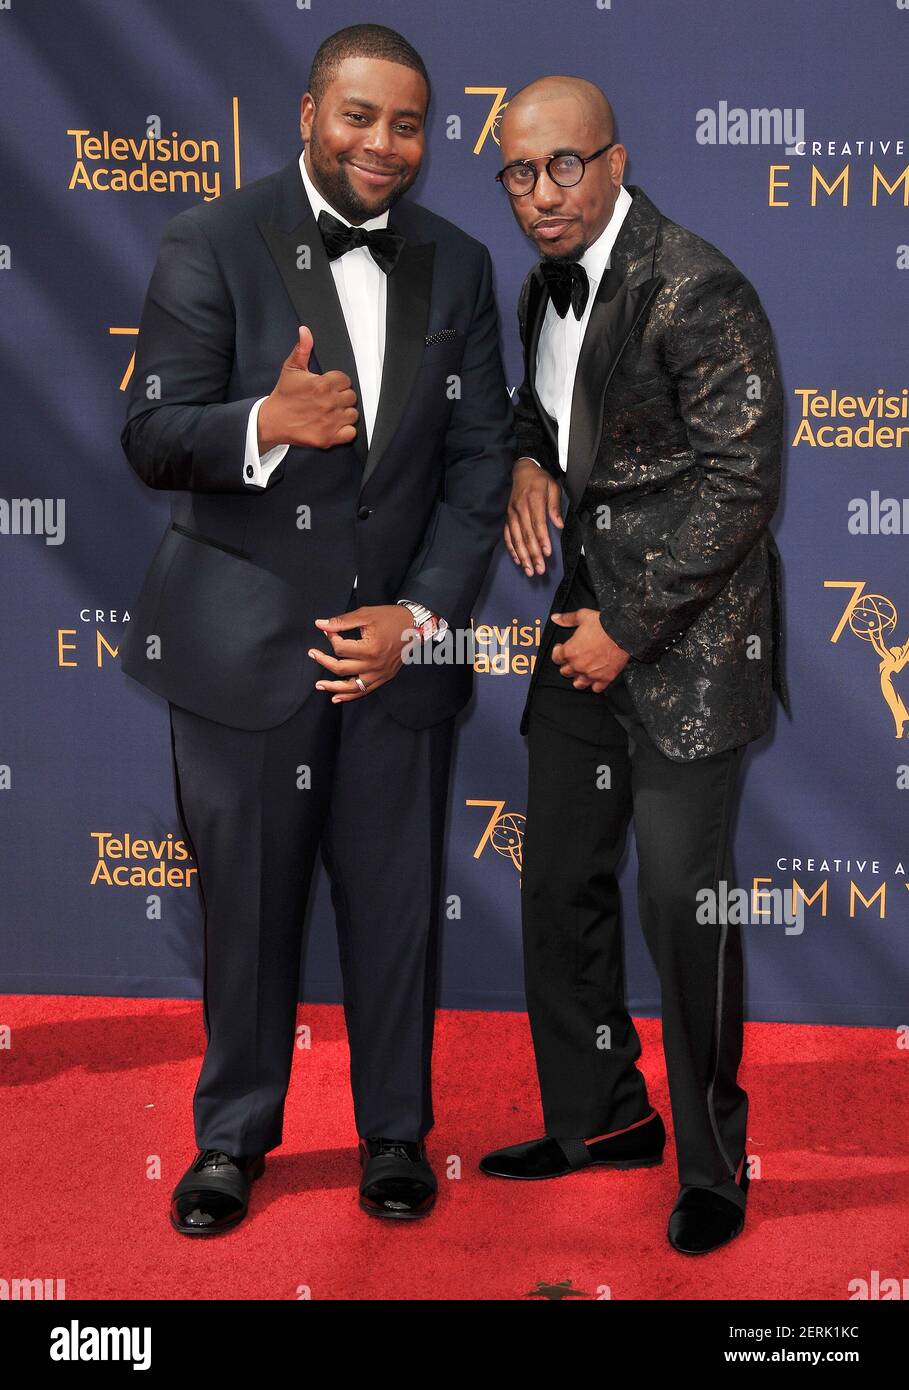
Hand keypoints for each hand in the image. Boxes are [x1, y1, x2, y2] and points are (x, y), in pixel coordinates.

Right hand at [257, 325, 358, 450]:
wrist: (272, 421)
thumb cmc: (283, 395)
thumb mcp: (291, 369)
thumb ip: (302, 349)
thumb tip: (305, 330)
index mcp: (321, 384)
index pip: (345, 380)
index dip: (338, 382)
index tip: (328, 386)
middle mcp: (328, 403)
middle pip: (351, 396)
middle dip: (341, 396)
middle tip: (328, 399)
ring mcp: (330, 422)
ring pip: (353, 414)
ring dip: (345, 413)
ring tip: (331, 412)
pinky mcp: (328, 438)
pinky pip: (351, 432)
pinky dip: (345, 430)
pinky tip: (335, 425)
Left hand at [308, 605, 414, 701]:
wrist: (414, 626)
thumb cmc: (390, 618)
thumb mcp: (365, 615)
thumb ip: (341, 621)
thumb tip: (320, 624)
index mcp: (370, 648)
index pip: (340, 649)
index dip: (331, 638)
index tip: (329, 630)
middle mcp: (374, 665)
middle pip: (341, 669)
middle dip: (323, 661)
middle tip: (312, 654)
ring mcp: (380, 674)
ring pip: (351, 687)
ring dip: (333, 687)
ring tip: (319, 685)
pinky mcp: (384, 678)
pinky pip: (364, 691)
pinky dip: (350, 696)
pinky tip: (336, 697)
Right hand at [505, 457, 563, 575]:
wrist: (522, 470)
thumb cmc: (540, 480)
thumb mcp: (553, 486)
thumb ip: (555, 505)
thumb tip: (559, 524)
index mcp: (533, 499)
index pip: (538, 523)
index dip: (542, 539)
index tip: (547, 553)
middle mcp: (520, 508)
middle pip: (526, 535)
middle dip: (533, 554)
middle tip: (539, 569)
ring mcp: (512, 514)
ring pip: (516, 538)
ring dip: (522, 556)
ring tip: (529, 570)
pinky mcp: (507, 518)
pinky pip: (507, 536)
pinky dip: (512, 549)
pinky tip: (517, 560)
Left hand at [550, 608, 630, 690]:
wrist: (623, 632)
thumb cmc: (603, 624)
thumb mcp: (582, 616)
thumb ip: (567, 619)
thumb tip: (555, 618)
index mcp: (570, 651)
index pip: (556, 658)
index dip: (558, 652)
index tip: (562, 649)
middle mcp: (578, 665)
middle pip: (565, 672)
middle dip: (567, 665)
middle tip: (573, 659)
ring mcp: (591, 674)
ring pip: (578, 684)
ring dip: (578, 678)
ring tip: (582, 671)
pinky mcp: (605, 678)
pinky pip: (596, 688)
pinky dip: (595, 685)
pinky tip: (596, 678)